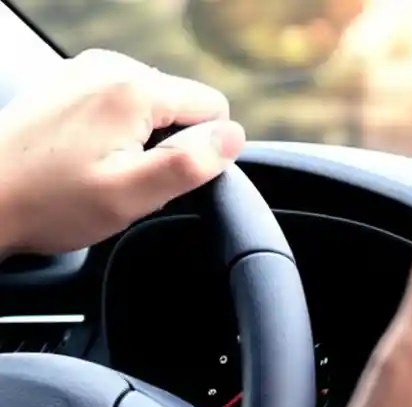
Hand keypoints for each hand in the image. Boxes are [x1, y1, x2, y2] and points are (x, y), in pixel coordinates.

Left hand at [0, 49, 244, 255]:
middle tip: (124, 178)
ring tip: (100, 168)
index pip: (214, 108)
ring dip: (140, 140)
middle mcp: (109, 68)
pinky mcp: (67, 84)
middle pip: (182, 105)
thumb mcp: (130, 195)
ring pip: (152, 106)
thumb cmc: (47, 202)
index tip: (158, 176)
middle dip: (168, 145)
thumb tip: (233, 136)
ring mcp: (84, 72)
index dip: (201, 151)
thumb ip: (191, 164)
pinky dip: (114, 132)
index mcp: (132, 90)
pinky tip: (83, 157)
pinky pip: (120, 105)